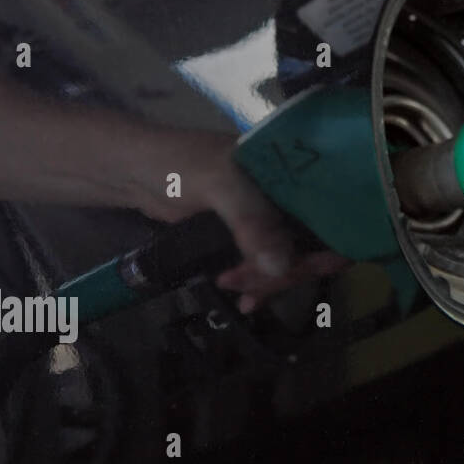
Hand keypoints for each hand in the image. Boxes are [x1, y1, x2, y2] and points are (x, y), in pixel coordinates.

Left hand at [138, 132, 348, 313]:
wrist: (131, 171)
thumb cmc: (179, 163)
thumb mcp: (220, 186)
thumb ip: (252, 222)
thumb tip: (283, 268)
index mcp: (293, 168)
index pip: (331, 205)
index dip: (332, 237)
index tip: (315, 267)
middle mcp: (288, 191)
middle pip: (312, 238)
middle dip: (287, 268)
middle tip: (254, 286)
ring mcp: (268, 213)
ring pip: (289, 255)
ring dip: (269, 280)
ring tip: (239, 294)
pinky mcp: (248, 233)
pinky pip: (267, 262)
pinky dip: (259, 282)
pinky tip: (245, 300)